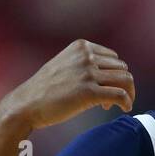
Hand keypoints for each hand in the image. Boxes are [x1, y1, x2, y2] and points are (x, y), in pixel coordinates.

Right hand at [2, 39, 135, 129]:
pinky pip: (120, 95)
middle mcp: (86, 56)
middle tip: (109, 100)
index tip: (106, 88)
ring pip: (125, 80)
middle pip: (122, 69)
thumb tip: (112, 73)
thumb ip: (85, 63)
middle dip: (121, 85)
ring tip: (116, 105)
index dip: (113, 75)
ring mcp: (87, 73)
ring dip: (127, 94)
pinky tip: (125, 109)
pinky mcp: (89, 92)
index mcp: (81, 46)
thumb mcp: (65, 64)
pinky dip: (127, 102)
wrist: (26, 105)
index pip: (114, 59)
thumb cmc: (45, 89)